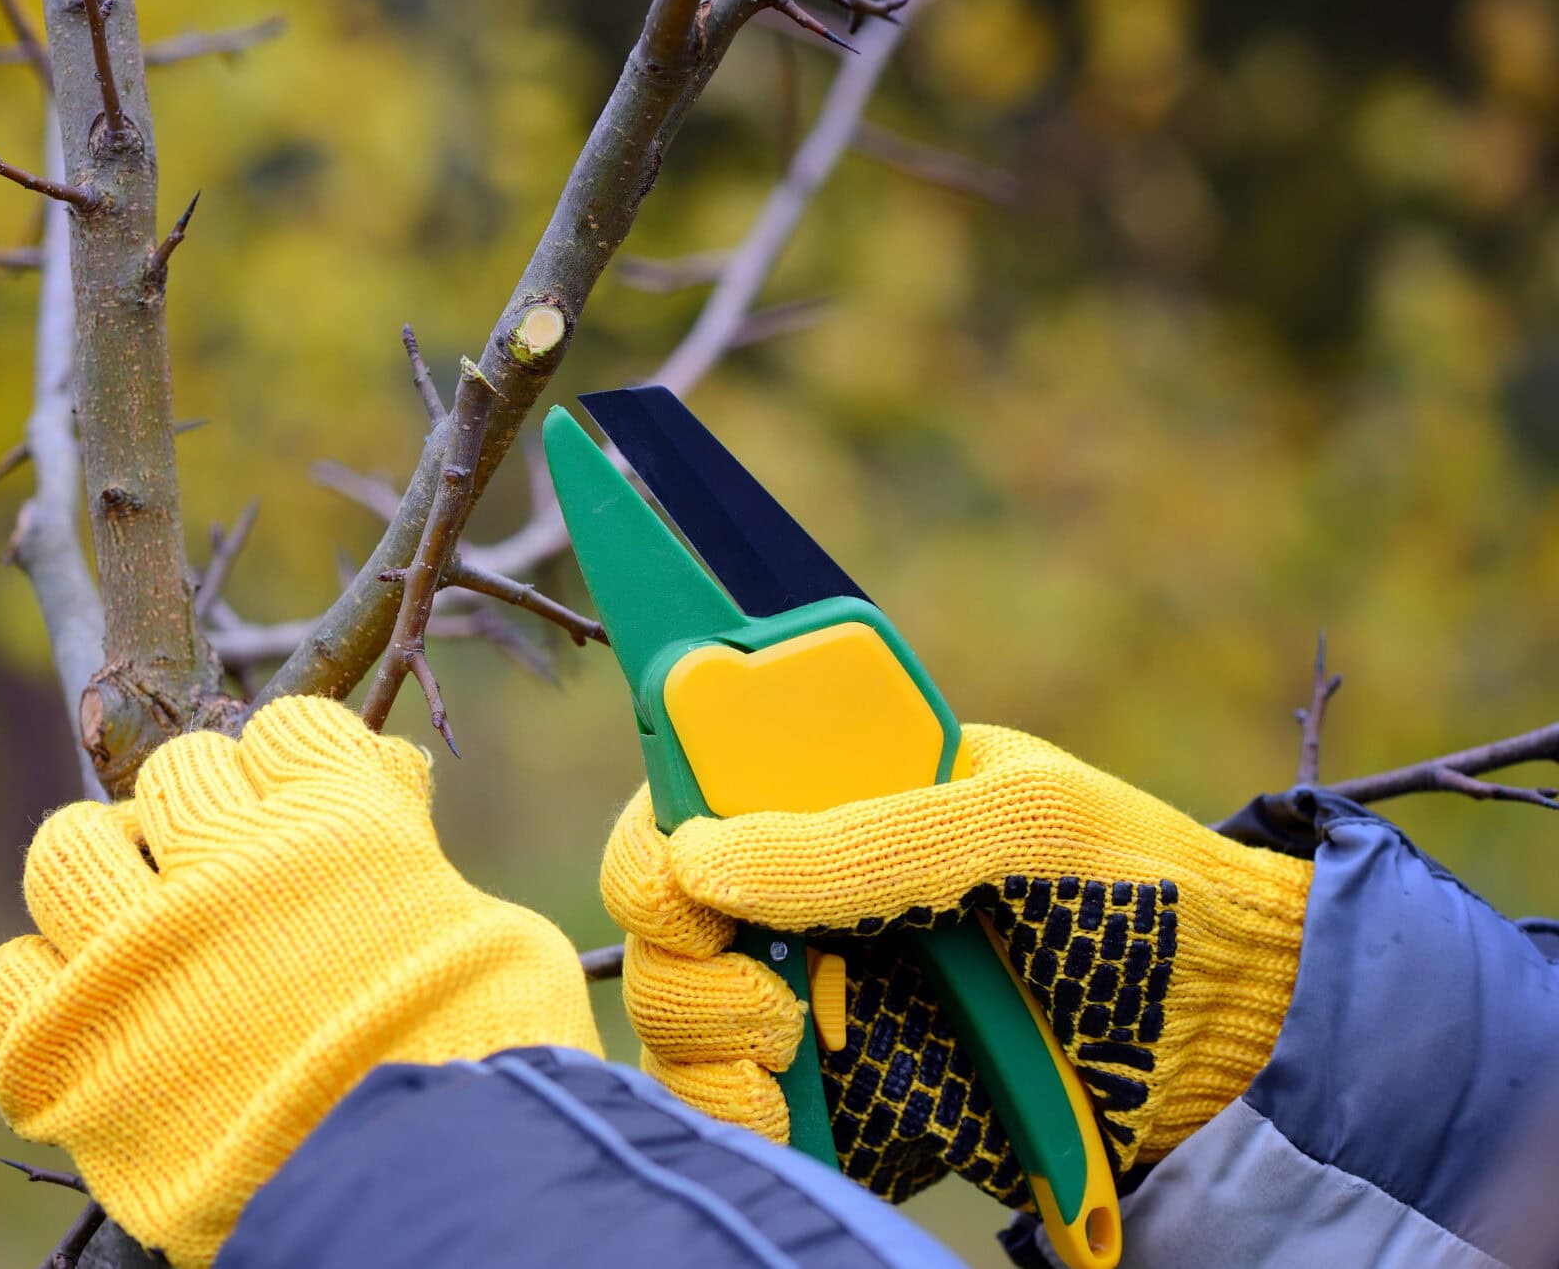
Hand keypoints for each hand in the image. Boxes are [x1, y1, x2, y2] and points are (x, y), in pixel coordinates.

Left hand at [0, 698, 600, 1264]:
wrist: (420, 1193)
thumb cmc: (481, 1057)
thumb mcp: (488, 929)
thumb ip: (416, 850)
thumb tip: (389, 784)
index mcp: (331, 820)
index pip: (288, 727)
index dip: (298, 765)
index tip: (305, 801)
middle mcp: (221, 863)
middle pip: (178, 772)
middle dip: (205, 811)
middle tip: (227, 868)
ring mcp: (132, 953)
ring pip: (66, 851)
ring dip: (105, 872)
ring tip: (138, 919)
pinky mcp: (70, 1047)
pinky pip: (9, 976)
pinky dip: (45, 985)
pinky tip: (92, 1008)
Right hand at [602, 725, 1311, 1206]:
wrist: (1230, 1046)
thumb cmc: (1141, 891)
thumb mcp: (1015, 825)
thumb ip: (863, 841)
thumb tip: (703, 858)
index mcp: (842, 787)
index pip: (696, 779)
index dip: (662, 819)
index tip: (682, 871)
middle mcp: (806, 884)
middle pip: (659, 902)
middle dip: (678, 944)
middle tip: (764, 984)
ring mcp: (812, 989)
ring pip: (669, 1005)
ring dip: (699, 1029)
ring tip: (789, 1046)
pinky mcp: (830, 1091)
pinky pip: (724, 1101)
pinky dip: (723, 1108)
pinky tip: (775, 1109)